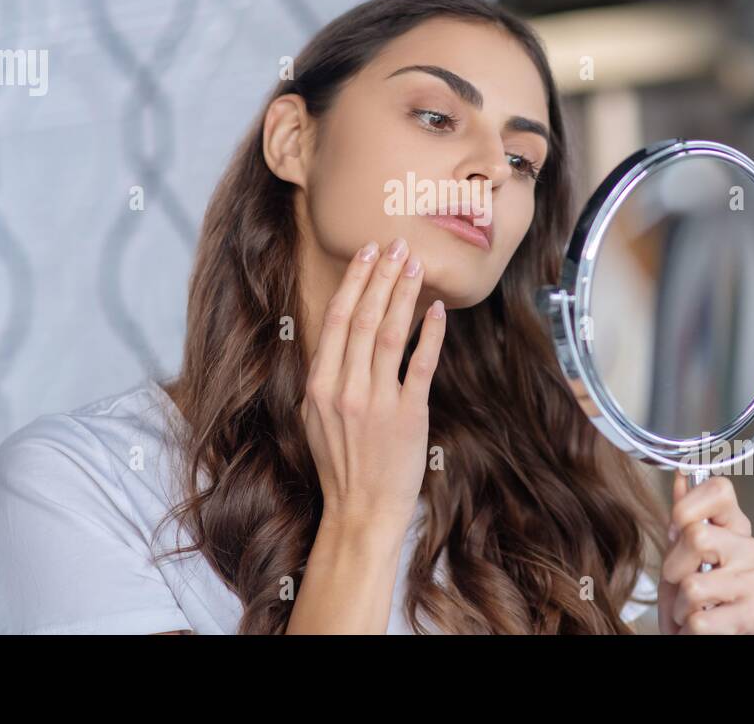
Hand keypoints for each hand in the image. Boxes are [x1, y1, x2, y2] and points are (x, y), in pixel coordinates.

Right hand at [300, 237, 446, 533]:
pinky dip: (430, 334)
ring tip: (415, 265)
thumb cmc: (340, 463)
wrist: (360, 510)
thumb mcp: (315, 417)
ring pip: (391, 333)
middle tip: (398, 244)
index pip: (338, 319)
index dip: (355, 281)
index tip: (368, 253)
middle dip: (382, 275)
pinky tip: (437, 310)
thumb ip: (326, 375)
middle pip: (365, 317)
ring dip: (404, 294)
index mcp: (319, 384)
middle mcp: (345, 388)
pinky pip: (421, 364)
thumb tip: (340, 334)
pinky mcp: (408, 416)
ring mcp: (376, 401)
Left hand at [658, 470, 753, 633]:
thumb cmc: (698, 596)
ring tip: (691, 608)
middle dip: (673, 567)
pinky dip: (688, 628)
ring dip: (679, 606)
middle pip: (697, 535)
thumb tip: (682, 475)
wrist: (714, 636)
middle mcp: (752, 549)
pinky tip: (701, 626)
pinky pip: (700, 620)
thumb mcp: (680, 554)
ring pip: (693, 585)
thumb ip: (682, 517)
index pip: (719, 489)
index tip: (676, 530)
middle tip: (681, 582)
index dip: (686, 507)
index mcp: (735, 526)